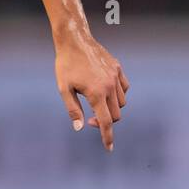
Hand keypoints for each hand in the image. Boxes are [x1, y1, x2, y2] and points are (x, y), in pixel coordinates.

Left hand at [55, 32, 128, 151]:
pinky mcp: (118, 68)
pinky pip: (125, 88)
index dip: (107, 137)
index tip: (109, 148)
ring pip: (122, 102)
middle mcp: (110, 86)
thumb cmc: (65, 65)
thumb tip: (79, 128)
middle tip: (88, 118)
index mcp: (96, 93)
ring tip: (95, 103)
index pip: (105, 122)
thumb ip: (72, 109)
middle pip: (116, 114)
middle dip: (105, 122)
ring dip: (112, 108)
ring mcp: (116, 76)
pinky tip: (106, 92)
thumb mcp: (64, 89)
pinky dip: (119, 95)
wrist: (74, 40)